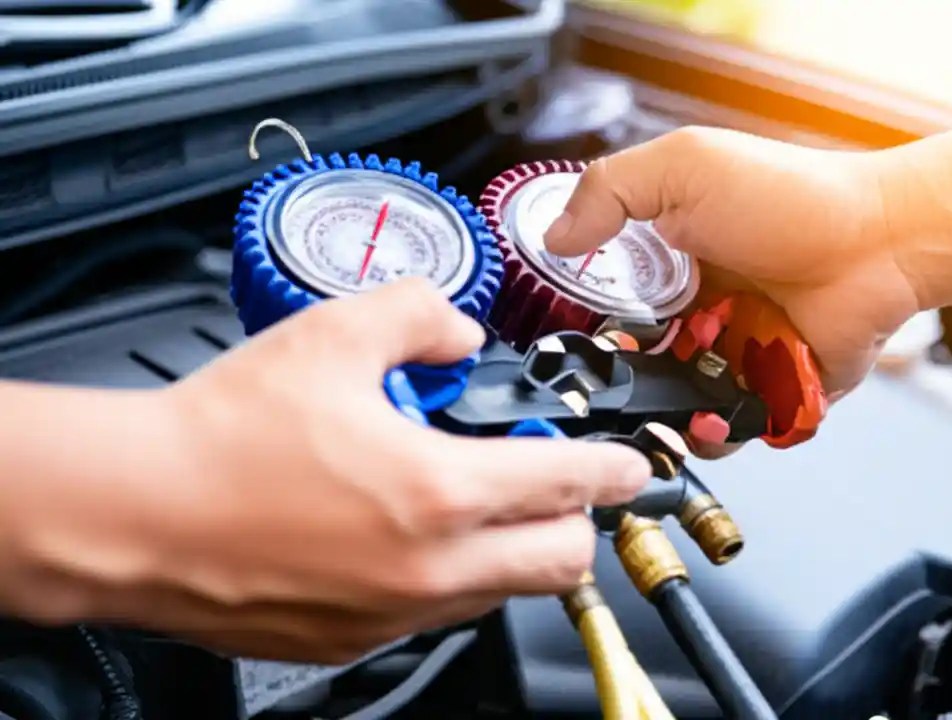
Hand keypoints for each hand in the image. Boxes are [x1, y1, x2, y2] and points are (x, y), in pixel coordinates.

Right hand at [1, 280, 649, 662]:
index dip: (616, 472)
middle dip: (574, 522)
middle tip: (554, 483)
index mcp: (439, 493)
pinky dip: (445, 575)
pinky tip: (401, 532)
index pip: (570, 488)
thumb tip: (457, 328)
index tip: (630, 467)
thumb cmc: (219, 437)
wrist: (132, 511)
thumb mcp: (333, 335)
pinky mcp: (353, 640)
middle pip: (560, 564)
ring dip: (508, 549)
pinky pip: (434, 613)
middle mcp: (428, 570)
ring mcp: (392, 615)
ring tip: (465, 498)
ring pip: (499, 592)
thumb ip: (420, 316)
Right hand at [545, 126, 924, 401]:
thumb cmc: (793, 197)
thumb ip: (609, 190)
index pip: (605, 302)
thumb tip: (556, 237)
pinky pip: (730, 430)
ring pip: (675, 405)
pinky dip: (716, 435)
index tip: (574, 337)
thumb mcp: (684, 166)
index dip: (584, 323)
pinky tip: (712, 419)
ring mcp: (734, 354)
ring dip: (665, 413)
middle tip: (623, 375)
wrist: (879, 240)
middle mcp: (698, 310)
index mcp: (670, 258)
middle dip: (622, 378)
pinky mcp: (771, 391)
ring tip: (673, 402)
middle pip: (635, 363)